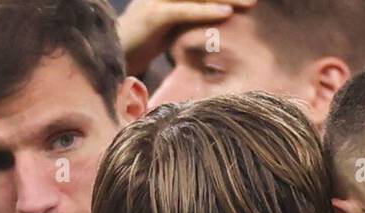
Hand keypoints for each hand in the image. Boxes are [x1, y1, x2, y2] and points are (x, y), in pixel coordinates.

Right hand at [118, 0, 256, 75]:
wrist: (115, 55)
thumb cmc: (144, 42)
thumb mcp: (172, 25)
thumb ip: (191, 15)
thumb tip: (219, 13)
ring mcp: (156, 0)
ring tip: (250, 2)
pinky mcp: (153, 16)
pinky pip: (184, 10)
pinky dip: (206, 11)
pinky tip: (226, 13)